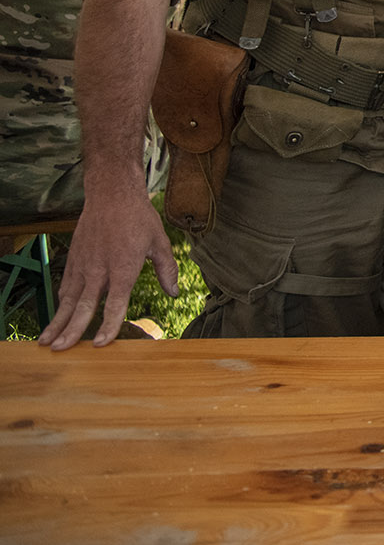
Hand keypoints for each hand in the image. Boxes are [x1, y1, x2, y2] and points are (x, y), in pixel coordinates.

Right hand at [39, 190, 176, 349]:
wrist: (112, 194)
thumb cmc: (139, 218)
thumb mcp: (160, 242)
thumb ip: (167, 270)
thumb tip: (174, 293)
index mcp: (123, 267)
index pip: (115, 303)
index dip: (108, 325)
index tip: (100, 344)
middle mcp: (100, 269)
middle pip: (84, 306)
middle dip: (72, 330)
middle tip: (61, 350)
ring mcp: (84, 264)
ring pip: (69, 299)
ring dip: (58, 321)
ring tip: (47, 342)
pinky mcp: (74, 259)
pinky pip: (67, 286)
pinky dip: (62, 303)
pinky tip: (59, 316)